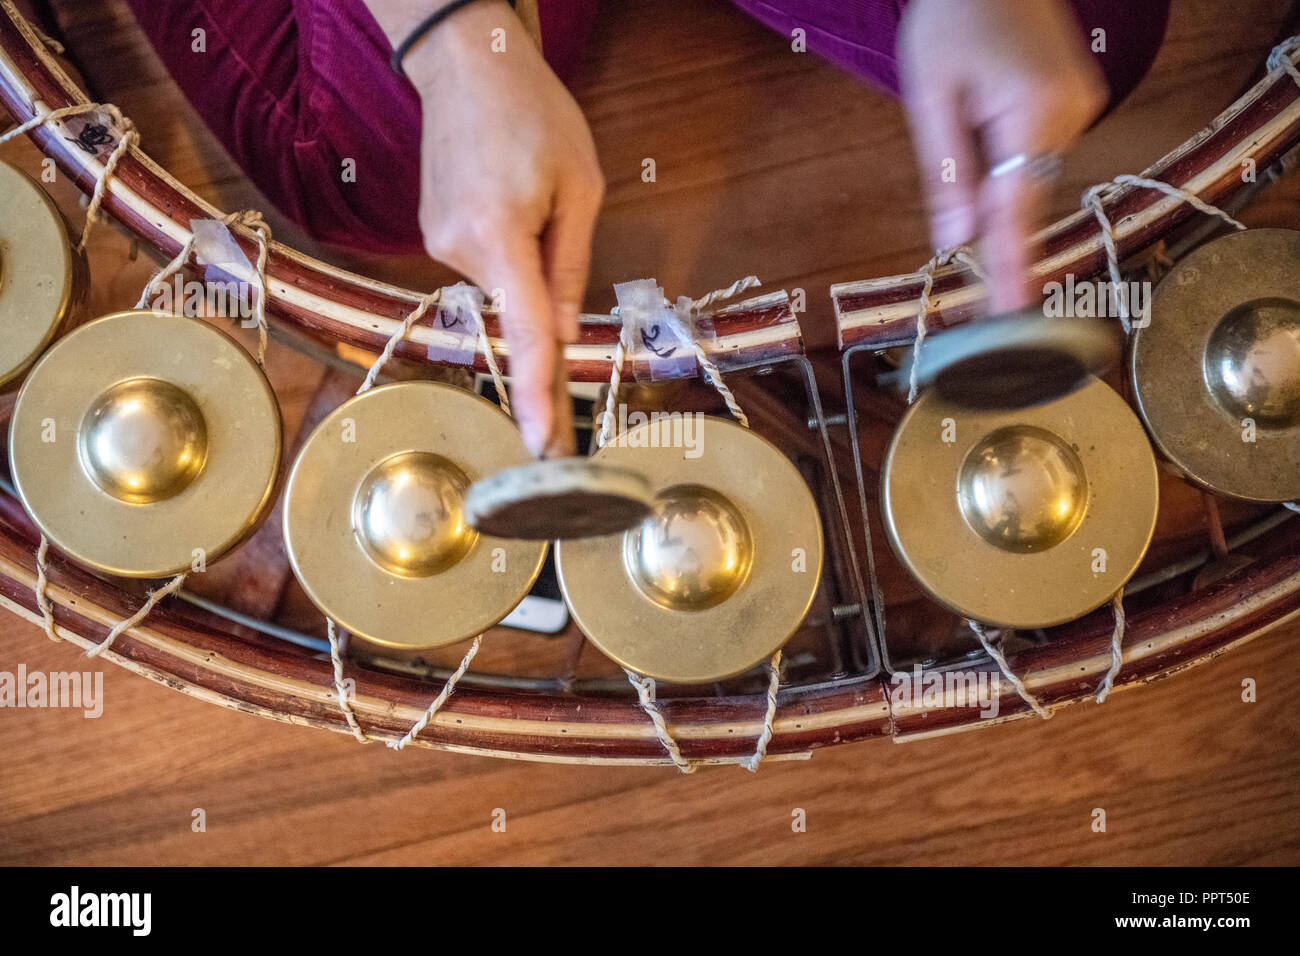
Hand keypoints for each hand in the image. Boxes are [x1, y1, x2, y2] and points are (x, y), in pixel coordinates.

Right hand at [393, 0, 603, 455]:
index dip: (537, 393)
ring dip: (525, 259)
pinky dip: (506, 248)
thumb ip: (571, 265)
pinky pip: (484, 264)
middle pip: (518, 305)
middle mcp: (456, 249)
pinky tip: (506, 198)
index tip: (543, 440)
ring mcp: (437, 244)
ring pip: (502, 285)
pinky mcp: (432, 237)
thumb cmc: (533, 113)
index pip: (524, 334)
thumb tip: (561, 334)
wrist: (465, 63)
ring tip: (527, 189)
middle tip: (554, 216)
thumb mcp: (580, 186)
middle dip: (545, 287)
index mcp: (498, 235)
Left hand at [898, 0, 1106, 311]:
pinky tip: (983, 127)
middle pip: (1025, 195)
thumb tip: (955, 241)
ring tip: (963, 130)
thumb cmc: (950, 17)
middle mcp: (1071, 113)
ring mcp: (1081, 106)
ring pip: (1029, 176)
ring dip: (995, 184)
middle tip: (971, 264)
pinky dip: (1008, 162)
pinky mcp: (1077, 101)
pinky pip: (1037, 153)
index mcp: (1034, 110)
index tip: (1010, 315)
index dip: (1011, 267)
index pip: (1019, 208)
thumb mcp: (930, 94)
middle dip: (991, 225)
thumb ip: (946, 172)